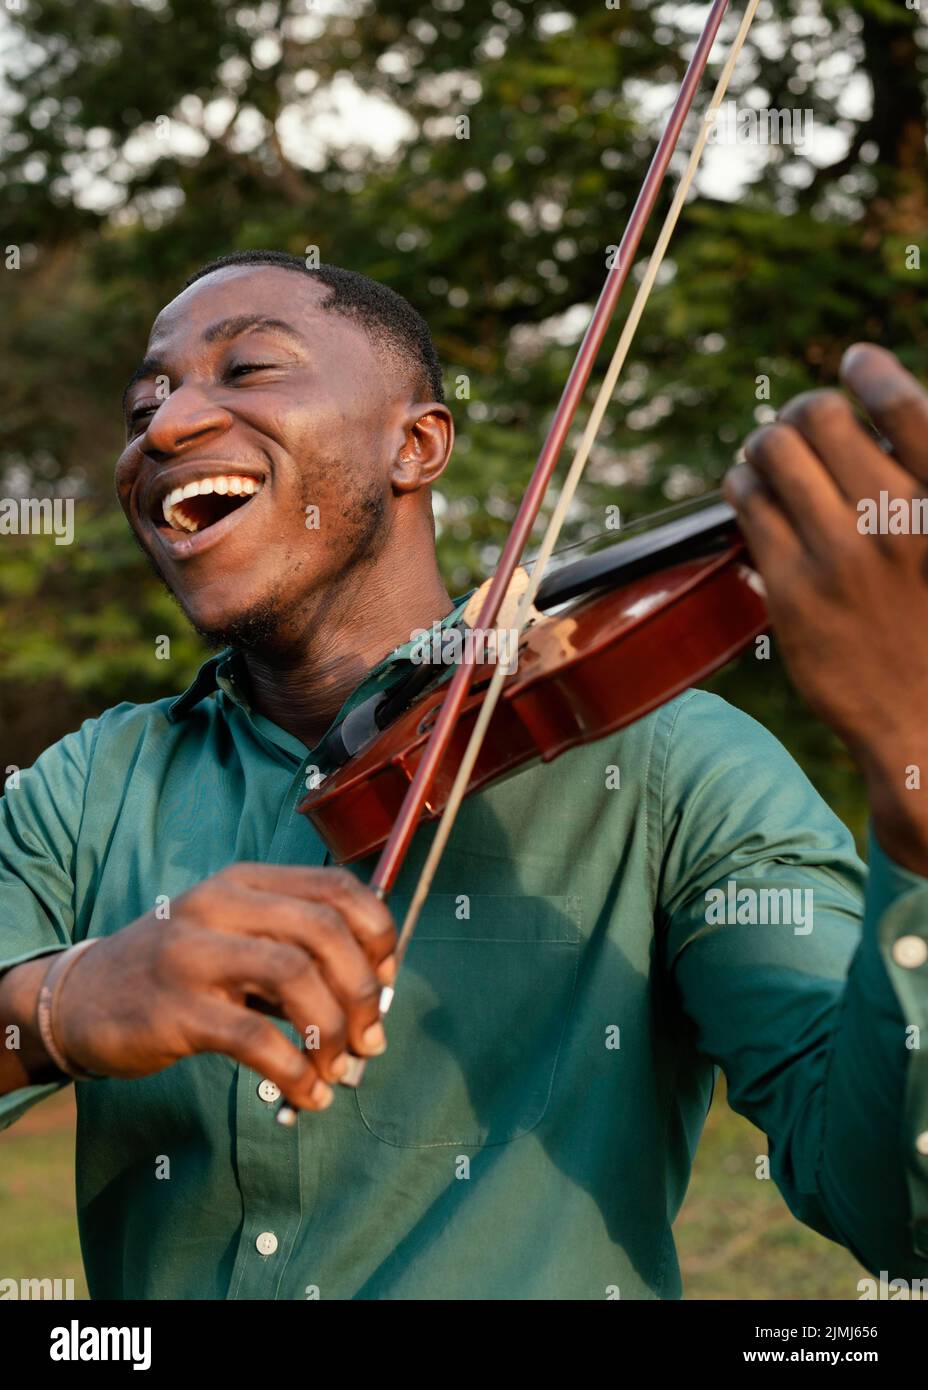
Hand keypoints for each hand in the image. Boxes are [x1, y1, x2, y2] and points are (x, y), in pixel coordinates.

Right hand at [52, 863, 395, 1111]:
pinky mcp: (176, 1010)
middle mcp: (221, 906)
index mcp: (244, 882)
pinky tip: (306, 1094)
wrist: (81, 999)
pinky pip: (255, 1039)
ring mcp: (194, 954)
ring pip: (295, 977)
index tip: (388, 978)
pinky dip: (295, 1071)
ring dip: (333, 1030)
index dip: (377, 933)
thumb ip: (294, 950)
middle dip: (364, 989)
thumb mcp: (233, 936)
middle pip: (324, 930)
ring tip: (338, 1068)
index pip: (336, 886)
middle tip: (371, 1037)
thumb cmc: (177, 971)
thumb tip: (374, 993)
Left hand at [723, 343, 927, 873]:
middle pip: (819, 417)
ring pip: (771, 452)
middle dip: (803, 411)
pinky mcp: (790, 591)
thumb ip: (917, 476)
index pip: (904, 404)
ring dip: (764, 444)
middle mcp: (897, 522)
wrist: (924, 721)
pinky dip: (743, 486)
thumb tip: (869, 413)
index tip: (855, 362)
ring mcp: (840, 557)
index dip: (871, 370)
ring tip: (769, 457)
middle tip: (800, 425)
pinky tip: (753, 496)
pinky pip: (745, 503)